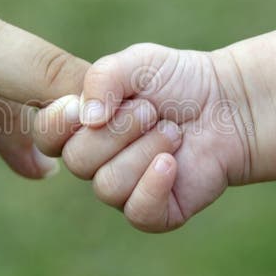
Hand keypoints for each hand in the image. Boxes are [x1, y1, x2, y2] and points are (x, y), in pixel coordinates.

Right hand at [32, 43, 253, 231]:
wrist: (229, 103)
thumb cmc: (178, 80)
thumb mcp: (135, 63)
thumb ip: (101, 78)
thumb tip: (87, 119)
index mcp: (82, 125)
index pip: (46, 135)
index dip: (59, 122)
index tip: (84, 103)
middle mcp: (96, 160)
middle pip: (77, 161)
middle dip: (119, 130)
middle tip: (152, 111)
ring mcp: (124, 189)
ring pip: (107, 186)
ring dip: (144, 151)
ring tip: (173, 132)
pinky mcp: (155, 212)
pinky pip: (137, 211)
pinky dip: (154, 185)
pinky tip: (173, 163)